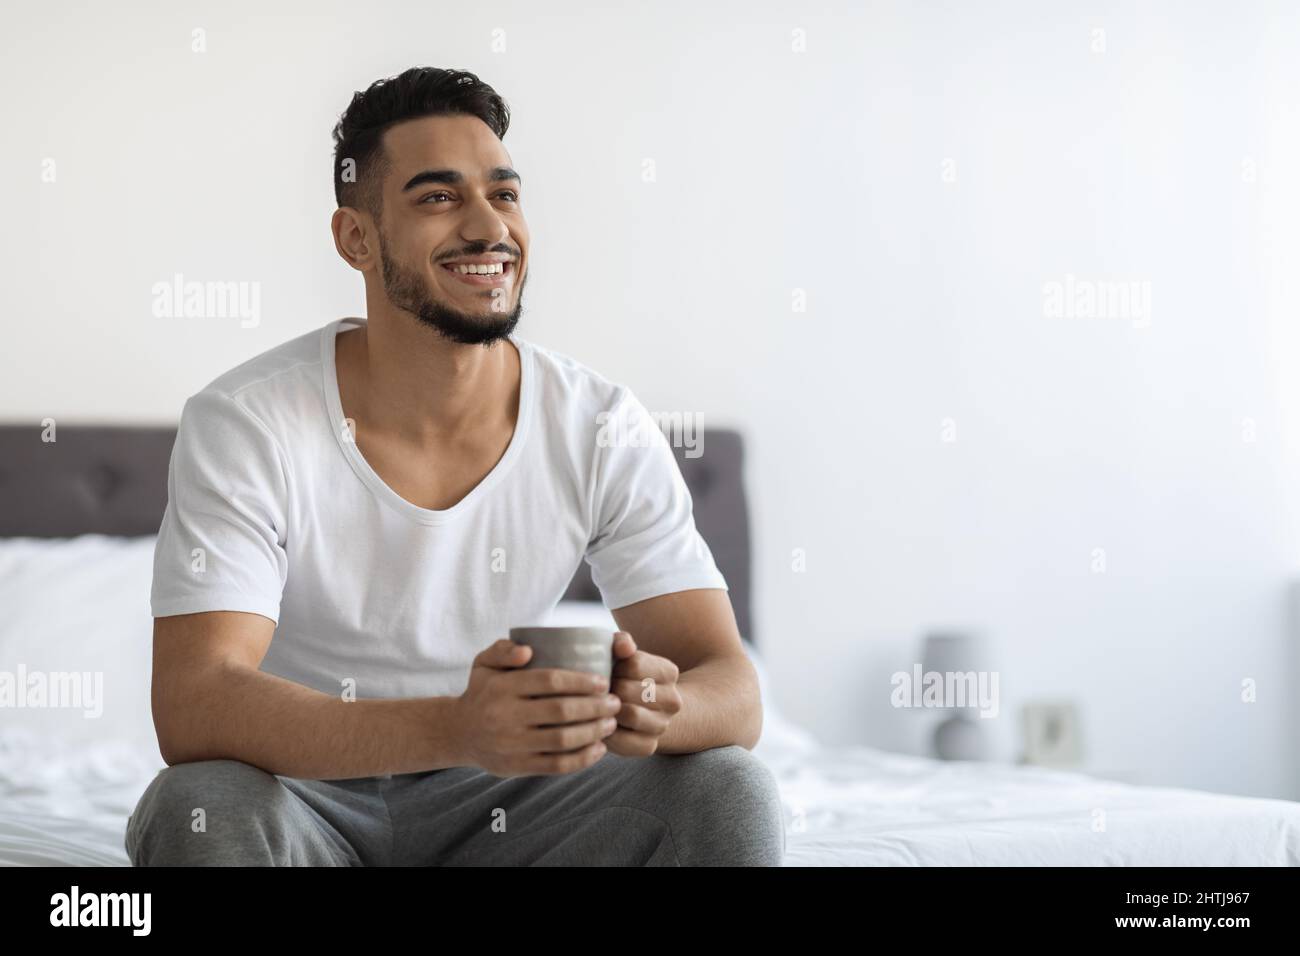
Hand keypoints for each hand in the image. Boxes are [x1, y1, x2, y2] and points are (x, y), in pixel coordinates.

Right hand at [451, 639, 622, 776]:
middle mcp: (505, 716)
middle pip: (561, 712)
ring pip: (562, 740)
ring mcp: (512, 745)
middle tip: (615, 702)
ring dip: (594, 732)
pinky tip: (599, 748)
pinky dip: (583, 759)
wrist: (459, 733)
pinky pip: (557, 766)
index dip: (581, 681)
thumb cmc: (482, 692)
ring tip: (611, 723)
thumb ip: (503, 649)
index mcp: (502, 687)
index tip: (603, 682)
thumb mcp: (484, 663)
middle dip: (595, 707)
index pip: (549, 681)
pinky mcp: (518, 767)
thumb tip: (527, 651)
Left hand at [603, 631, 681, 756]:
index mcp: (669, 672)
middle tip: (598, 690)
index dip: (613, 667)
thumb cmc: (624, 676)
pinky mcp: (650, 746)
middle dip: (607, 689)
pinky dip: (608, 733)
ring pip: (629, 715)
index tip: (608, 670)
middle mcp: (673, 700)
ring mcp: (663, 725)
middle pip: (628, 690)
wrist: (640, 708)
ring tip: (599, 705)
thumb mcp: (623, 654)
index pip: (635, 664)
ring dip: (608, 710)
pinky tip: (603, 724)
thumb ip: (621, 642)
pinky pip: (624, 741)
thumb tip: (624, 646)